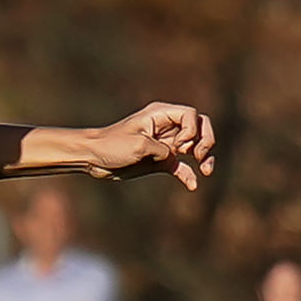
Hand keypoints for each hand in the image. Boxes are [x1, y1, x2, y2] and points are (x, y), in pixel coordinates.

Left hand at [77, 103, 214, 189]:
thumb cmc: (112, 145)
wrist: (93, 158)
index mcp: (160, 114)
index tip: (177, 146)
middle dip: (206, 141)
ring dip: (204, 157)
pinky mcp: (160, 161)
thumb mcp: (138, 145)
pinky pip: (181, 167)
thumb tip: (175, 158)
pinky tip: (193, 185)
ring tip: (206, 171)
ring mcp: (165, 144)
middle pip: (200, 128)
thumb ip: (162, 149)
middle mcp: (166, 127)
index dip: (192, 131)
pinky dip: (189, 174)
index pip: (191, 115)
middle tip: (199, 156)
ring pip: (195, 147)